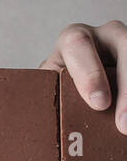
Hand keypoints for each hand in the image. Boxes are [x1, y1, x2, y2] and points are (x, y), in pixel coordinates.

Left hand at [39, 20, 125, 134]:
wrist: (81, 91)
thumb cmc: (60, 92)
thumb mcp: (51, 90)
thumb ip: (52, 98)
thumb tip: (41, 125)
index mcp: (74, 40)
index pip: (78, 45)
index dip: (89, 73)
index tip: (98, 104)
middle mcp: (106, 35)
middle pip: (125, 46)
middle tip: (123, 124)